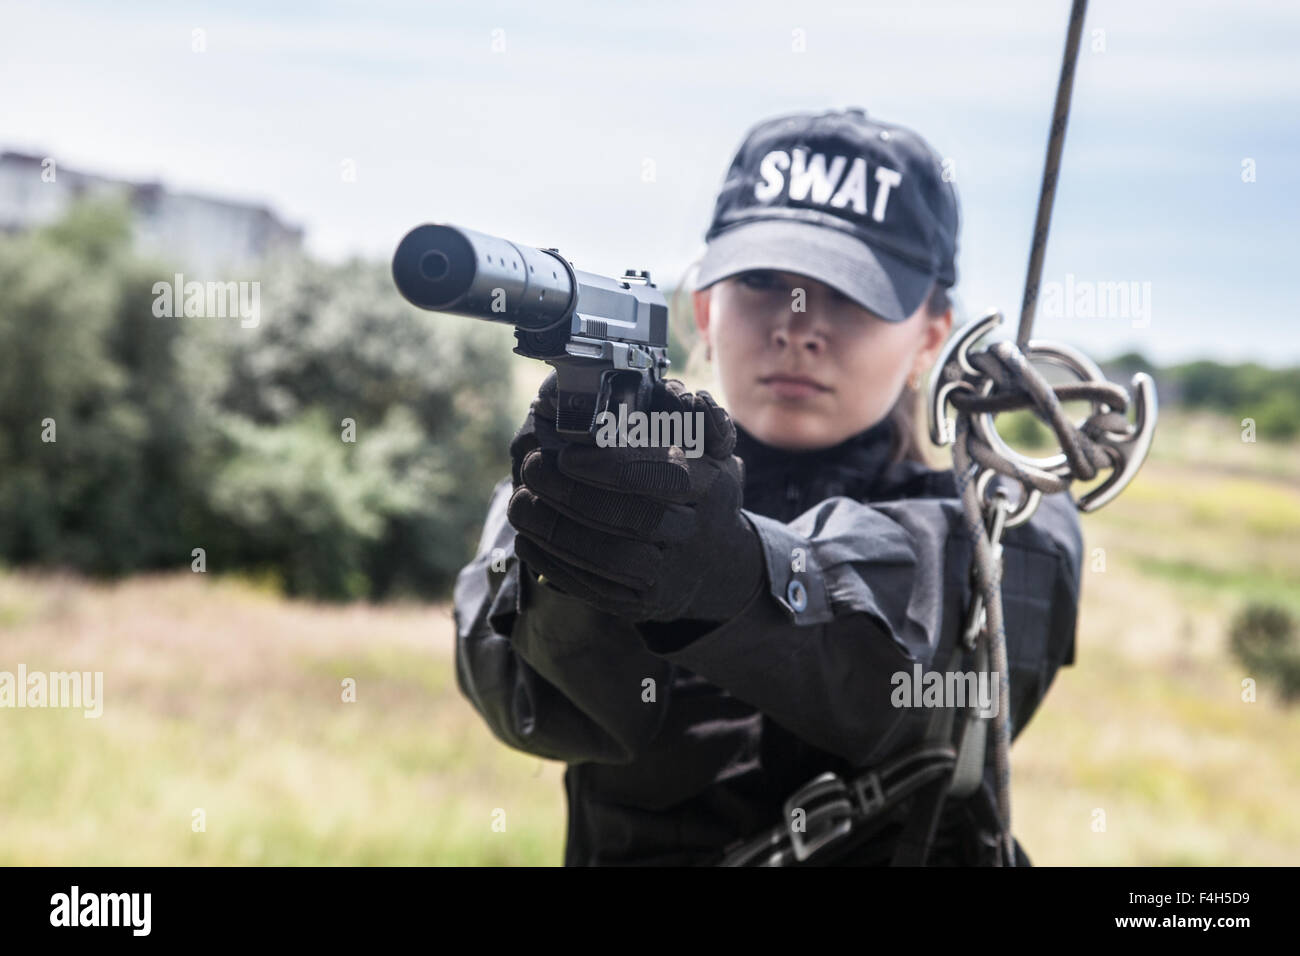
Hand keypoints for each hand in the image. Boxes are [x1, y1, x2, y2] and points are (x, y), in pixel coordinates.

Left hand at [506, 372, 763, 623]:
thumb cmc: (700, 489)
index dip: (614, 465)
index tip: (569, 452)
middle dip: (575, 495)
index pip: (665, 476)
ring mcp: (671, 575)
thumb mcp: (712, 448)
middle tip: (533, 469)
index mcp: (712, 486)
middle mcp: (695, 534)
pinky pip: (596, 589)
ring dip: (557, 530)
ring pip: (611, 559)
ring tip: (520, 503)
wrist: (715, 563)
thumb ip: (697, 416)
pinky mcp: (643, 604)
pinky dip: (556, 564)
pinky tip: (528, 539)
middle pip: (635, 518)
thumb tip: (682, 396)